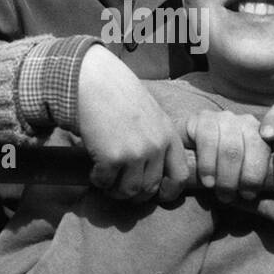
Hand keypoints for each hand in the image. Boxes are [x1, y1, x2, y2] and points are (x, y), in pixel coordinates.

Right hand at [76, 45, 188, 201]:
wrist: (93, 79)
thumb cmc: (116, 91)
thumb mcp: (149, 112)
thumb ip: (155, 135)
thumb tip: (150, 164)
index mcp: (168, 134)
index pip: (180, 175)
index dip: (169, 190)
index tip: (156, 193)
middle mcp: (156, 146)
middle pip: (151, 187)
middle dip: (135, 194)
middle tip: (121, 188)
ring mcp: (135, 153)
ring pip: (129, 190)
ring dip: (116, 191)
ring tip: (106, 182)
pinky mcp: (112, 158)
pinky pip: (106, 182)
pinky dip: (98, 180)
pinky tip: (93, 171)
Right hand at [183, 109, 272, 204]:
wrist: (182, 164)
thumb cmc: (219, 178)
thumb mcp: (244, 194)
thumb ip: (270, 205)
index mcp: (265, 137)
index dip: (267, 171)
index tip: (252, 193)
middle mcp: (247, 122)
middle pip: (255, 146)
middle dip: (246, 178)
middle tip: (234, 196)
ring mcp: (224, 118)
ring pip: (232, 147)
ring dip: (225, 175)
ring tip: (218, 191)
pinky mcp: (201, 118)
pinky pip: (208, 140)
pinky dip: (208, 165)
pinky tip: (206, 179)